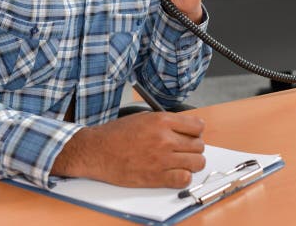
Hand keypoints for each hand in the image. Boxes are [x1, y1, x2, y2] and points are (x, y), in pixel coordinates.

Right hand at [51, 112, 205, 187]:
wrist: (97, 151)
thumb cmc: (116, 134)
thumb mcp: (143, 117)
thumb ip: (166, 122)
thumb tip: (186, 128)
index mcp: (162, 120)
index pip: (198, 126)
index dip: (197, 131)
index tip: (192, 134)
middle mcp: (165, 139)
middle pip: (199, 145)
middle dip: (194, 147)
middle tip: (185, 149)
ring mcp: (161, 159)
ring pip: (197, 163)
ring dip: (192, 163)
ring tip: (182, 162)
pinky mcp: (156, 177)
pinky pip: (184, 179)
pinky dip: (183, 177)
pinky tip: (175, 173)